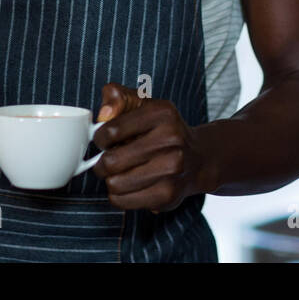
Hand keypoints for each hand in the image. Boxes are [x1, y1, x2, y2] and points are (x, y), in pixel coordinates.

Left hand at [92, 83, 210, 212]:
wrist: (198, 158)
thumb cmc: (162, 130)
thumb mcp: (143, 105)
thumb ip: (118, 98)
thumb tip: (103, 113)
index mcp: (162, 113)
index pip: (111, 130)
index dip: (100, 138)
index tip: (104, 141)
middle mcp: (171, 140)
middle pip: (112, 161)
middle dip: (102, 163)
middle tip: (108, 160)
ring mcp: (172, 168)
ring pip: (115, 183)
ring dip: (111, 180)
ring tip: (120, 173)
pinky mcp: (168, 195)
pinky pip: (123, 201)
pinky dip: (119, 195)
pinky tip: (129, 185)